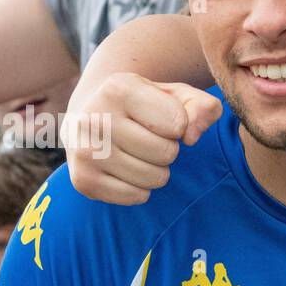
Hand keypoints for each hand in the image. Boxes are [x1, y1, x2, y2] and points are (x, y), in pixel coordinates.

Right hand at [65, 71, 221, 206]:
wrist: (91, 117)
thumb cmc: (144, 106)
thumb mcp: (177, 95)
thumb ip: (203, 107)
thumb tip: (191, 136)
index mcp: (118, 88)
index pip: (178, 124)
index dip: (179, 126)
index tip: (160, 118)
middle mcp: (94, 118)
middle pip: (166, 153)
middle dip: (168, 149)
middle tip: (148, 138)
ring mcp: (84, 151)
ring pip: (154, 178)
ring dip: (156, 170)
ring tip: (137, 153)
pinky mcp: (83, 180)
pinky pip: (136, 196)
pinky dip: (139, 188)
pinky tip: (125, 169)